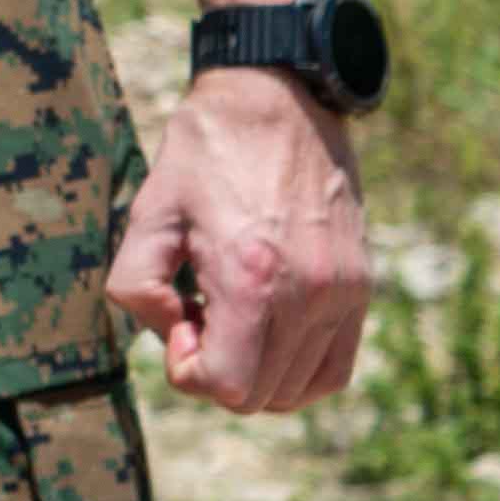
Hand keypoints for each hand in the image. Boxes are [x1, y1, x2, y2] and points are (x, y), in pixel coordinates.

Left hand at [108, 64, 368, 411]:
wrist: (280, 104)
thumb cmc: (204, 157)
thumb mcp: (146, 215)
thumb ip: (138, 289)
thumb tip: (176, 336)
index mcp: (250, 278)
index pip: (227, 387)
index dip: (188, 372)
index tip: (181, 320)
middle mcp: (308, 295)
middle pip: (261, 397)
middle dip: (218, 372)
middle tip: (200, 315)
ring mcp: (343, 294)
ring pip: (299, 390)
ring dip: (256, 369)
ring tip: (234, 313)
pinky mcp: (362, 288)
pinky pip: (335, 368)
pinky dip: (297, 369)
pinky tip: (268, 328)